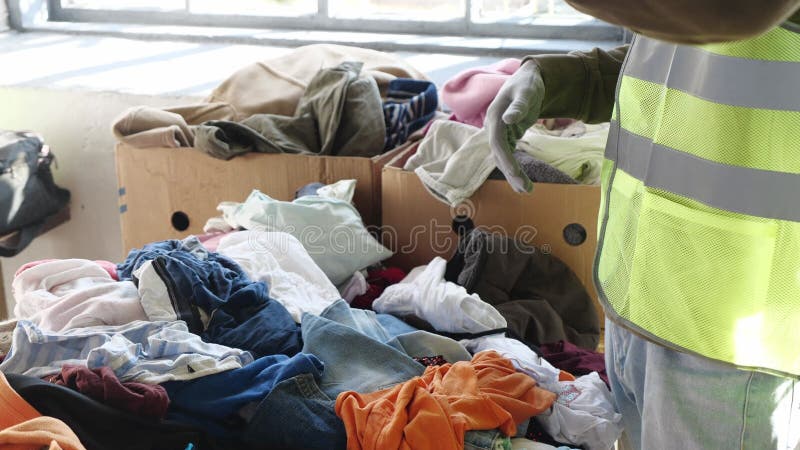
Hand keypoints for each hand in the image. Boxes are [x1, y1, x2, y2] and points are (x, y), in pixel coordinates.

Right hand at [486, 60, 545, 192]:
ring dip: (512, 174)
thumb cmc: (527, 83)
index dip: (505, 159)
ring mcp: (499, 132)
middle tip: (526, 189)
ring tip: (526, 190)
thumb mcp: (526, 91)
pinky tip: (523, 181)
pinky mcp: (507, 136)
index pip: (497, 143)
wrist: (527, 79)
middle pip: (499, 154)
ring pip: (502, 157)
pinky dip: (515, 167)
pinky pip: (508, 155)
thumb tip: (509, 119)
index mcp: (494, 117)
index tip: (516, 174)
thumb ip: (518, 105)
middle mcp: (493, 127)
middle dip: (511, 172)